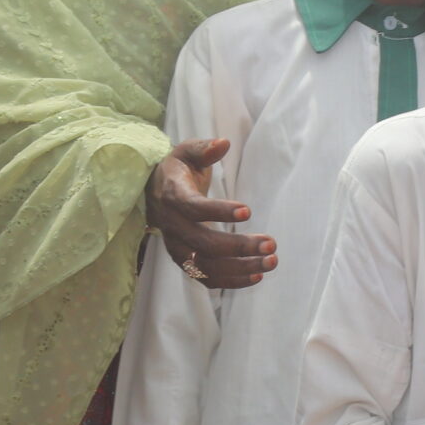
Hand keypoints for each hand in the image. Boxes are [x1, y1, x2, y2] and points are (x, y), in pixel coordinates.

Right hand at [145, 138, 275, 288]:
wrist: (154, 192)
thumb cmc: (177, 170)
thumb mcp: (187, 152)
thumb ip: (205, 148)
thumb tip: (223, 143)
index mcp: (174, 197)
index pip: (194, 209)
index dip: (219, 212)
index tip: (248, 212)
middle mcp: (173, 227)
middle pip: (204, 244)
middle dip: (239, 247)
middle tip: (271, 244)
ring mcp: (177, 248)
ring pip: (207, 266)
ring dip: (240, 268)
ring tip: (270, 262)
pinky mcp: (184, 261)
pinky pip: (205, 278)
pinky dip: (230, 281)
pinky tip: (256, 276)